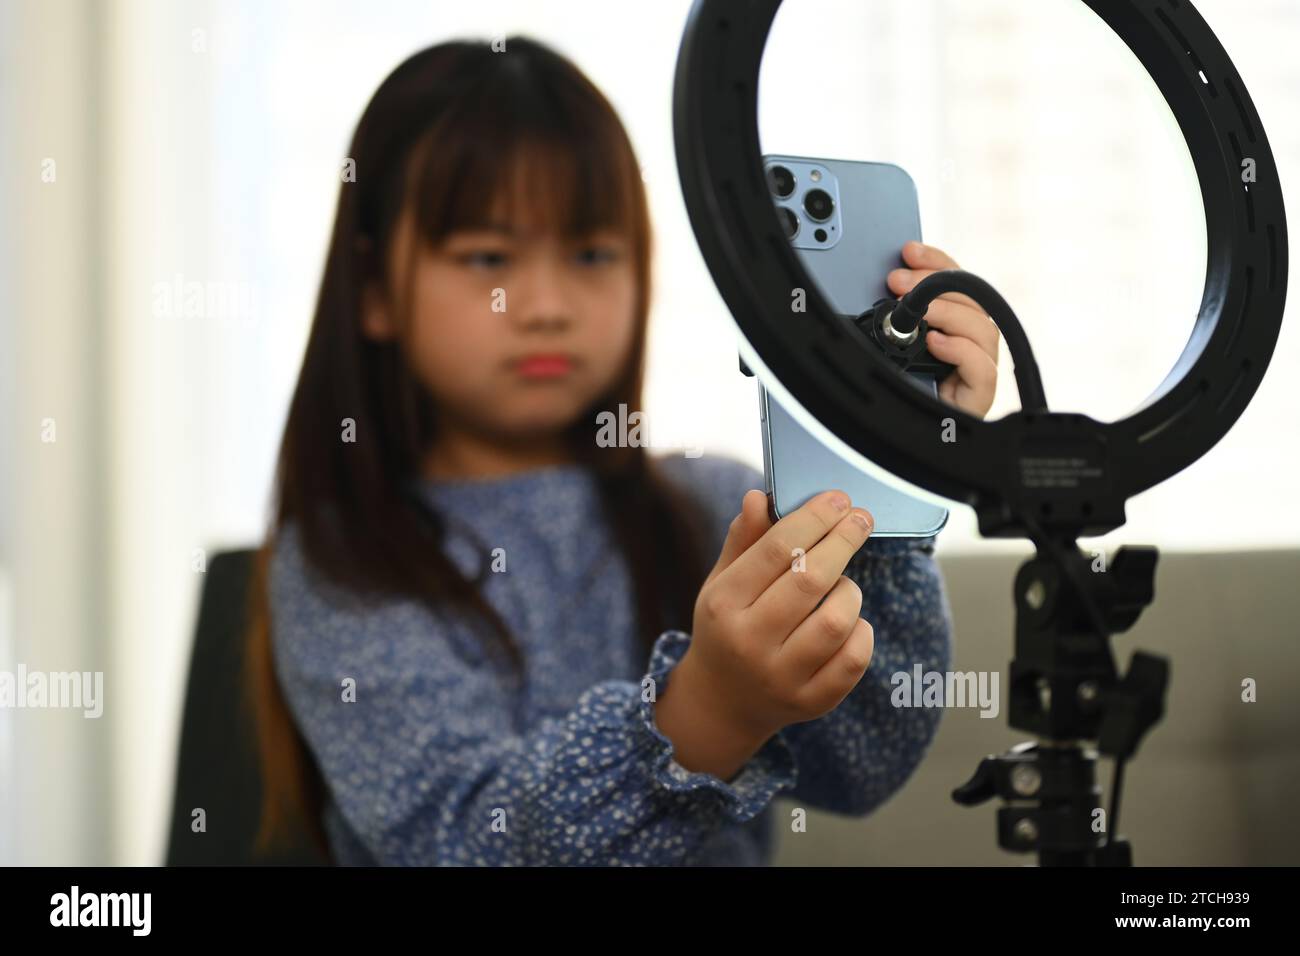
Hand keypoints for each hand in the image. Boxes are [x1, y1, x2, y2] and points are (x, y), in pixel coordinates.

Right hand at [668, 488, 875, 767]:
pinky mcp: (811, 702)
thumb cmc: (727, 626)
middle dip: (843, 541)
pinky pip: (854, 660)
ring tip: (843, 584)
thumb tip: (759, 497)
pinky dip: (862, 631)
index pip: (777, 548)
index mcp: (723, 604)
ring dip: (850, 591)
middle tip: (861, 519)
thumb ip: (743, 540)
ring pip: (837, 621)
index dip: (815, 518)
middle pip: (811, 580)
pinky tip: (850, 621)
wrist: (721, 702)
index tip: (839, 499)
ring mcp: (781, 677)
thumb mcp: (722, 581)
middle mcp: (748, 642)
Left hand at [887, 241, 998, 417]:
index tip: (909, 250)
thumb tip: (880, 289)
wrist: (893, 452)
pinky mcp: (977, 402)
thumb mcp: (883, 355)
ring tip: (917, 310)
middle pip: (974, 304)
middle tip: (898, 280)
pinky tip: (936, 343)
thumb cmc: (889, 404)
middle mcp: (969, 352)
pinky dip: (962, 352)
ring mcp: (976, 377)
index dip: (937, 262)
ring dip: (948, 312)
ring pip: (983, 331)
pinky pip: (984, 372)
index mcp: (951, 333)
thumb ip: (890, 327)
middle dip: (936, 283)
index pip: (955, 287)